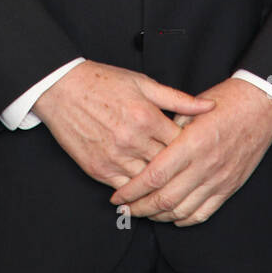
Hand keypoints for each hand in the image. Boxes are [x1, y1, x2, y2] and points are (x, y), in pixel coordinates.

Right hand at [33, 60, 215, 189]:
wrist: (62, 89)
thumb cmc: (103, 82)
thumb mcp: (143, 83)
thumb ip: (178, 98)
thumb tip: (209, 106)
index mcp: (146, 117)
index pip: (181, 143)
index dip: (191, 147)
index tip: (197, 148)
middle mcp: (132, 140)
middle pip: (167, 165)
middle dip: (179, 168)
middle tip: (190, 170)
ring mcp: (114, 158)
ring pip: (148, 182)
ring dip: (160, 183)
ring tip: (172, 183)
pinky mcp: (98, 169)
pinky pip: (125, 189)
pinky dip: (137, 190)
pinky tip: (146, 189)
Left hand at [109, 77, 271, 226]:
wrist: (261, 106)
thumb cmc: (226, 101)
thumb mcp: (192, 108)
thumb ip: (168, 130)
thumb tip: (145, 146)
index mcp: (192, 144)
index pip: (154, 176)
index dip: (132, 190)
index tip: (117, 196)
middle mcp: (205, 166)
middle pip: (164, 199)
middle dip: (139, 208)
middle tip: (124, 208)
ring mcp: (218, 179)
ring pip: (181, 211)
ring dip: (158, 216)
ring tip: (144, 212)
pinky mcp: (229, 187)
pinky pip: (203, 213)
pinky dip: (183, 219)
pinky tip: (171, 216)